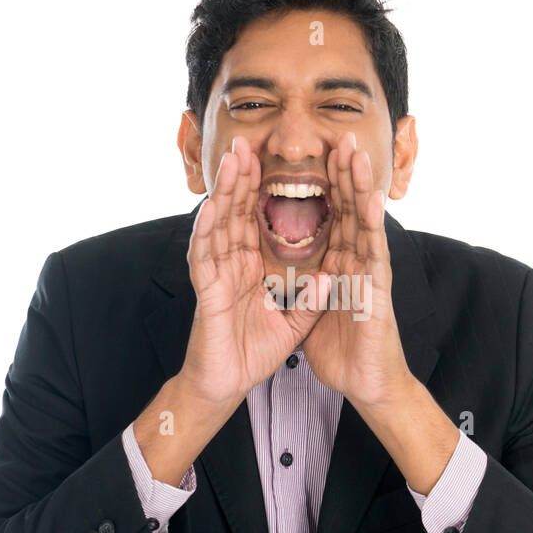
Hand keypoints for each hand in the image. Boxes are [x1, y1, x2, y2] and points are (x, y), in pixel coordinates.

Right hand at [180, 136, 330, 408]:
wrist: (226, 388)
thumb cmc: (251, 355)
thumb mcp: (293, 325)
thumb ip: (309, 300)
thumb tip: (328, 276)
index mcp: (250, 269)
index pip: (257, 222)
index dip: (264, 193)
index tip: (276, 163)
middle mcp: (230, 266)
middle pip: (235, 214)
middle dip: (240, 178)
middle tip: (246, 144)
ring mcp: (216, 277)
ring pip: (218, 226)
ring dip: (224, 193)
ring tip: (232, 161)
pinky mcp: (206, 294)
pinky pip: (204, 258)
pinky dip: (206, 231)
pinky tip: (212, 206)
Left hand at [301, 132, 412, 409]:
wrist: (365, 384)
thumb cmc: (344, 349)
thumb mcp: (313, 310)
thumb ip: (306, 285)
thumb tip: (293, 270)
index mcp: (340, 264)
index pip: (333, 216)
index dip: (326, 186)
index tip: (318, 154)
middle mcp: (357, 263)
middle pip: (350, 210)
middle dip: (345, 174)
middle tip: (341, 137)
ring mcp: (370, 275)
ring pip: (364, 223)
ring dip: (361, 187)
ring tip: (357, 154)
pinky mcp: (377, 293)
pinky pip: (374, 255)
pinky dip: (372, 226)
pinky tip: (370, 200)